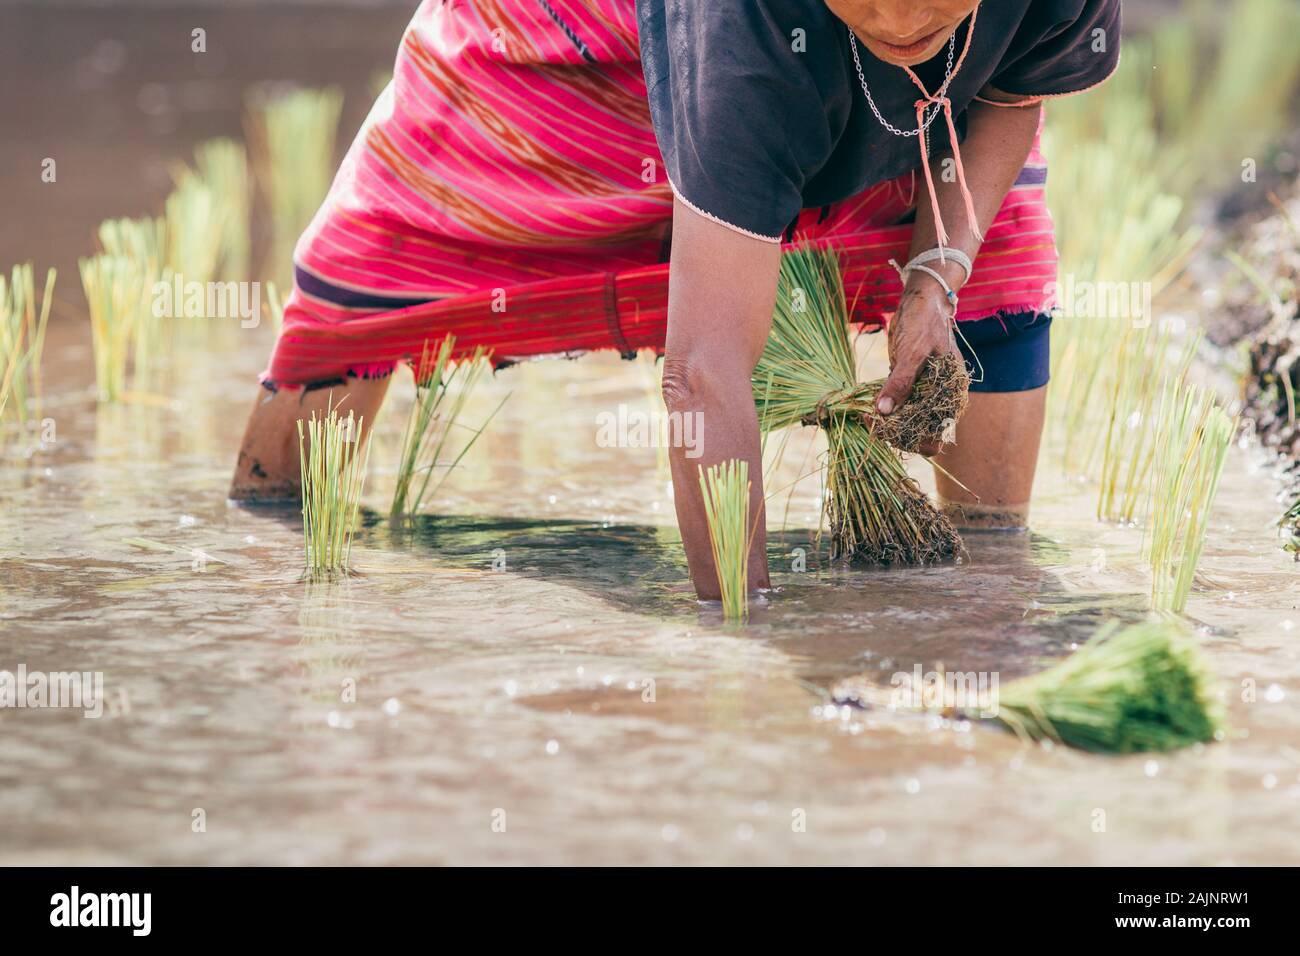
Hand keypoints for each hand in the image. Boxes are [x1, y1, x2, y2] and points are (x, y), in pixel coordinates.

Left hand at [876, 278, 961, 419]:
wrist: (922, 299)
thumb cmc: (924, 322)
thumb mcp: (912, 354)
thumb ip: (900, 383)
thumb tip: (884, 411)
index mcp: (951, 392)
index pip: (934, 432)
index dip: (911, 437)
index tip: (885, 431)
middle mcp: (940, 396)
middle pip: (917, 428)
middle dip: (894, 429)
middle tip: (869, 421)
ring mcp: (924, 389)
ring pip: (905, 416)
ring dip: (886, 419)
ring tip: (866, 415)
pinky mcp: (910, 382)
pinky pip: (897, 401)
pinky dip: (884, 405)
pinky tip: (868, 406)